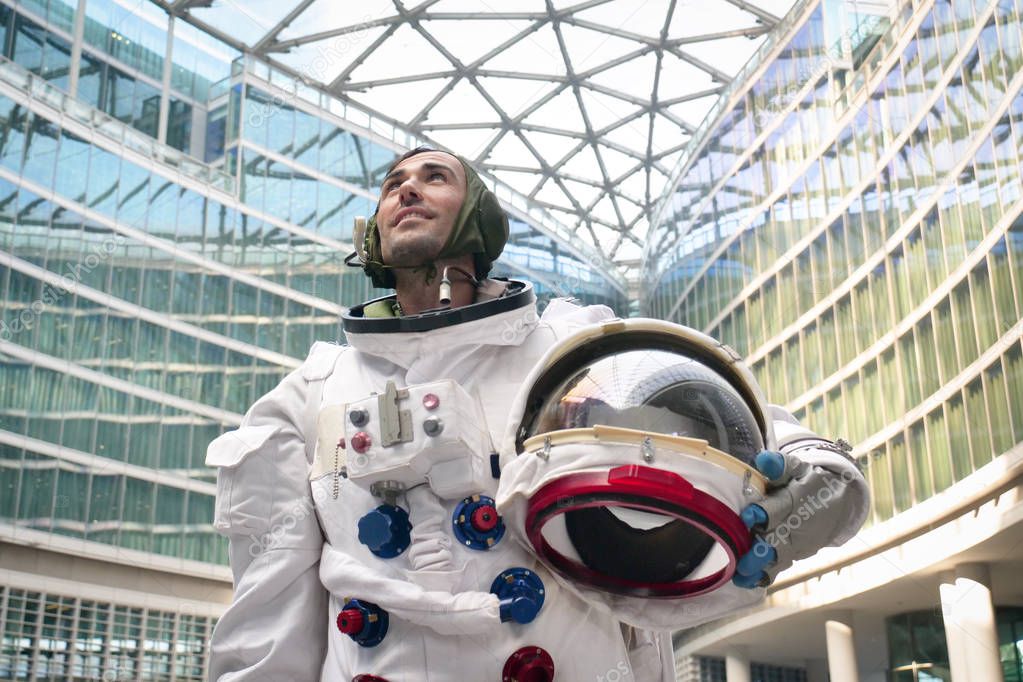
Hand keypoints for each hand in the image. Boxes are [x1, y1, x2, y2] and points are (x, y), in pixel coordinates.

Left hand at [732, 449, 858, 587]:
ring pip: (778, 559)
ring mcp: (797, 544)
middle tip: (742, 562)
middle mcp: (797, 526)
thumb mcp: (798, 468)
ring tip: (741, 578)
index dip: (765, 513)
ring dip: (759, 569)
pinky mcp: (794, 554)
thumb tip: (765, 460)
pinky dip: (765, 575)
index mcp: (796, 502)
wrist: (838, 501)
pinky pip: (779, 567)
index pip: (780, 508)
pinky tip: (748, 583)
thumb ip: (781, 465)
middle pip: (779, 541)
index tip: (749, 515)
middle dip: (760, 552)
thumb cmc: (808, 481)